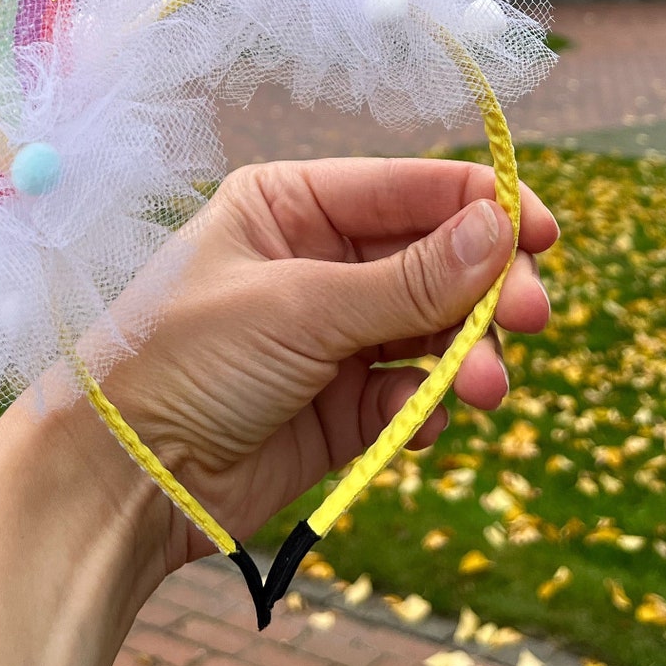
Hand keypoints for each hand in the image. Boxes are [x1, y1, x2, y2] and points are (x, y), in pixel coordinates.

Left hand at [100, 157, 557, 572]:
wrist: (122, 477)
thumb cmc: (184, 358)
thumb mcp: (299, 306)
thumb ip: (408, 278)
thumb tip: (503, 227)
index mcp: (292, 204)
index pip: (409, 188)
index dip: (482, 205)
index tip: (542, 234)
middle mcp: (318, 260)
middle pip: (436, 258)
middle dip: (486, 286)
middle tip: (527, 318)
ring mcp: (332, 334)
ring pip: (435, 328)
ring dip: (468, 353)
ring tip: (481, 386)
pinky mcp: (342, 404)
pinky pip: (412, 390)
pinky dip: (428, 402)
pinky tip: (420, 419)